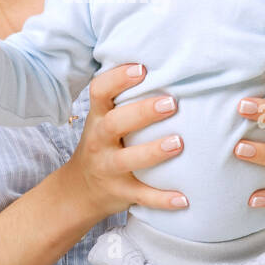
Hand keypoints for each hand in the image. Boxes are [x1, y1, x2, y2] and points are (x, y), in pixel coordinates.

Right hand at [63, 63, 188, 219]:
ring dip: (153, 152)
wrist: (80, 190)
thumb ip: (124, 98)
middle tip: (171, 102)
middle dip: (142, 113)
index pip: (99, 92)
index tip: (142, 69)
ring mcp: (109, 169)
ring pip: (127, 161)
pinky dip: (162, 199)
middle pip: (114, 124)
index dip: (117, 79)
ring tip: (178, 142)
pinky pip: (142, 197)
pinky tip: (184, 198)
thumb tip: (166, 64)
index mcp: (98, 118)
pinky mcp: (122, 193)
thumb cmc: (103, 144)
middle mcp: (99, 142)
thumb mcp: (103, 119)